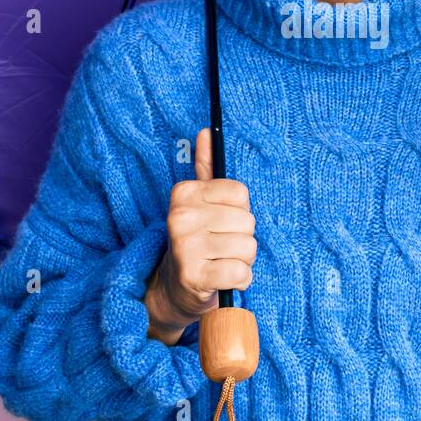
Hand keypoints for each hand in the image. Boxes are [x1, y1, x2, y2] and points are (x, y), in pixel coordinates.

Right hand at [144, 127, 256, 340]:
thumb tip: (206, 131)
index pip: (241, 193)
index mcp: (184, 193)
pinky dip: (240, 280)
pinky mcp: (194, 277)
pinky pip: (241, 273)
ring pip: (248, 247)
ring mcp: (186, 247)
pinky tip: (224, 280)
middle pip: (247, 221)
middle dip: (242, 238)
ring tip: (222, 263)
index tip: (220, 222)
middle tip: (221, 248)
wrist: (173, 289)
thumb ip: (204, 168)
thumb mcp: (197, 204)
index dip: (239, 211)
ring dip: (242, 260)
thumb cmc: (195, 241)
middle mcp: (181, 217)